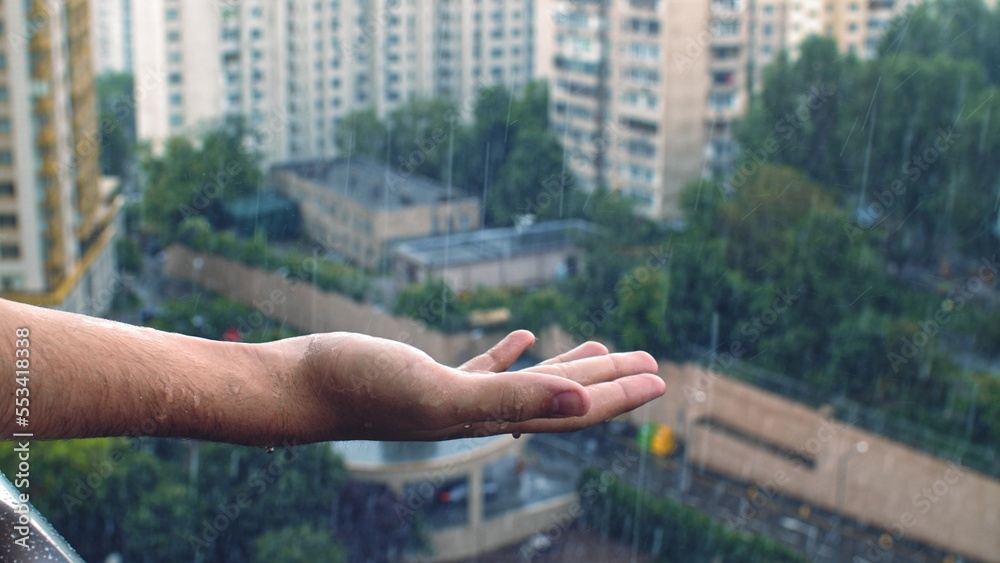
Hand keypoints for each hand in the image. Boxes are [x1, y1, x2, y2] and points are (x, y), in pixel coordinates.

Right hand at [277, 330, 663, 441]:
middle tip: (651, 361)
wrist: (298, 386)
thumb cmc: (360, 388)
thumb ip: (512, 397)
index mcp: (489, 419)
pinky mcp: (430, 376)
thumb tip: (582, 400)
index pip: (569, 411)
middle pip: (560, 399)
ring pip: (529, 383)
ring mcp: (456, 396)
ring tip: (605, 346)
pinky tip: (531, 337)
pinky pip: (487, 366)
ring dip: (569, 368)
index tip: (659, 377)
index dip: (617, 396)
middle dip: (607, 381)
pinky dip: (514, 354)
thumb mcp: (442, 392)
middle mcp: (480, 413)